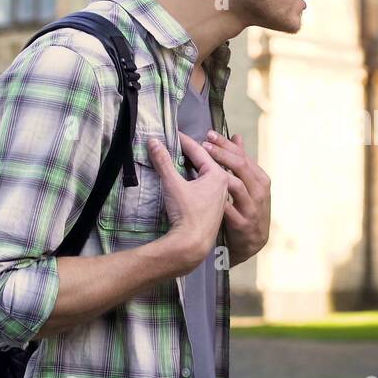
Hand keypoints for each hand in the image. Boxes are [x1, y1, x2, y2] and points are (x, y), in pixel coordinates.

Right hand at [146, 135, 227, 272]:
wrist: (193, 245)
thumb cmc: (186, 214)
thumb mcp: (173, 184)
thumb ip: (163, 162)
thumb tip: (153, 141)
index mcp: (218, 175)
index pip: (199, 151)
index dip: (184, 140)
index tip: (174, 133)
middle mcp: (224, 183)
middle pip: (208, 160)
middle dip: (194, 150)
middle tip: (180, 141)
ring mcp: (221, 196)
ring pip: (209, 173)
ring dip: (198, 164)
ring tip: (186, 155)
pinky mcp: (215, 207)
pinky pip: (208, 185)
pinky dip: (200, 177)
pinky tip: (192, 177)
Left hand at [197, 130, 270, 264]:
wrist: (252, 243)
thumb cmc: (247, 209)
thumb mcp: (249, 185)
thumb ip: (242, 162)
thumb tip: (236, 136)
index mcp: (261, 180)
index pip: (243, 157)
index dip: (226, 144)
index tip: (209, 134)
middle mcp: (260, 192)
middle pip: (241, 167)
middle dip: (222, 153)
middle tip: (204, 143)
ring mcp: (252, 208)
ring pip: (237, 185)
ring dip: (219, 172)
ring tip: (203, 162)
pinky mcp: (243, 224)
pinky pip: (230, 209)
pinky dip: (219, 199)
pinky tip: (205, 190)